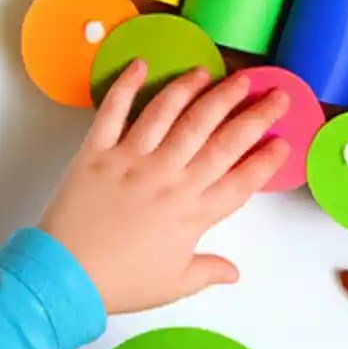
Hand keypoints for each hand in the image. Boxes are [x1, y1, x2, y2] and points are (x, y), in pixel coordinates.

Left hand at [39, 60, 290, 313]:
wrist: (62, 279)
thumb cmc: (119, 283)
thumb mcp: (173, 283)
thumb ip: (208, 271)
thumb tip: (234, 272)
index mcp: (192, 214)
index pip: (242, 180)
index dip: (267, 158)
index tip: (284, 139)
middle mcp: (170, 180)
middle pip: (220, 138)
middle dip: (251, 113)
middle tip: (272, 92)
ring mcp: (134, 161)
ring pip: (174, 114)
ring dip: (199, 89)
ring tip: (219, 73)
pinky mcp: (99, 152)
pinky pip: (114, 111)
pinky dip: (127, 85)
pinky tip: (143, 65)